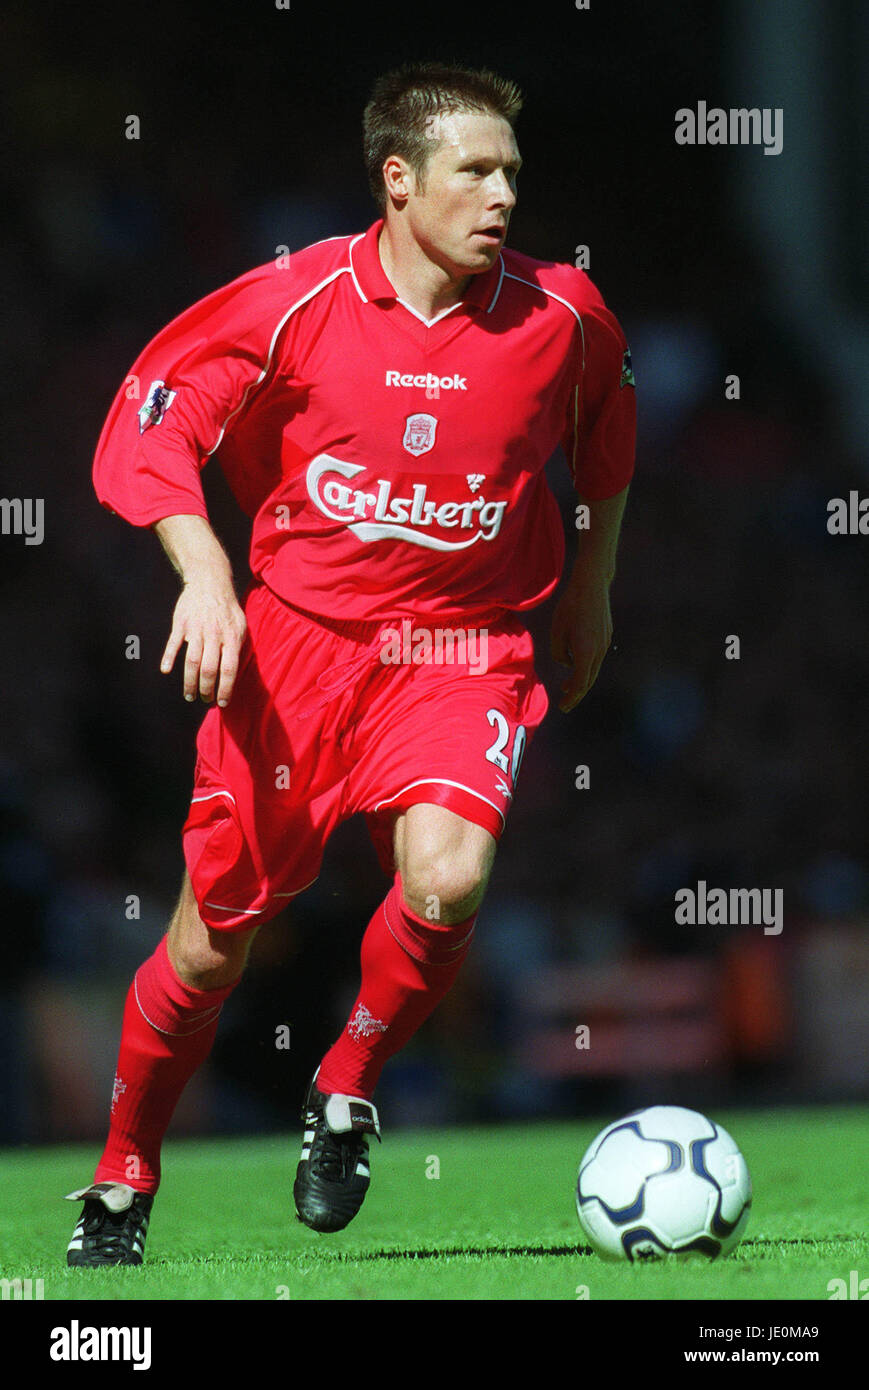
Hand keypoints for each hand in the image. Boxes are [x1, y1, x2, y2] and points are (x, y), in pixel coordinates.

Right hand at [160, 577, 247, 706]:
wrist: (210, 582)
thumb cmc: (227, 609)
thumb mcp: (241, 626)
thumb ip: (238, 648)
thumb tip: (234, 674)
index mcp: (231, 637)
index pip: (229, 669)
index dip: (225, 689)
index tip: (222, 703)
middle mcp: (214, 634)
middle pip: (209, 669)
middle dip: (207, 689)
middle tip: (204, 699)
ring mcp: (196, 629)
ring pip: (192, 661)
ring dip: (189, 682)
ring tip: (190, 695)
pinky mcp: (181, 623)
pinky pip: (173, 643)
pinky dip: (168, 657)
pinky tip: (165, 670)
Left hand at [550, 571, 612, 712]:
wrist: (592, 585)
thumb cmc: (570, 606)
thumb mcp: (556, 631)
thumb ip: (558, 652)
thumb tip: (566, 662)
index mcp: (586, 651)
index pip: (579, 683)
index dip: (571, 697)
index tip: (563, 706)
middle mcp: (598, 650)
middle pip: (588, 680)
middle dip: (575, 694)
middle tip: (565, 705)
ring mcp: (604, 643)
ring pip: (592, 669)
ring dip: (580, 679)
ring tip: (566, 686)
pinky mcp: (606, 635)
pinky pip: (595, 657)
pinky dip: (585, 666)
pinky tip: (574, 663)